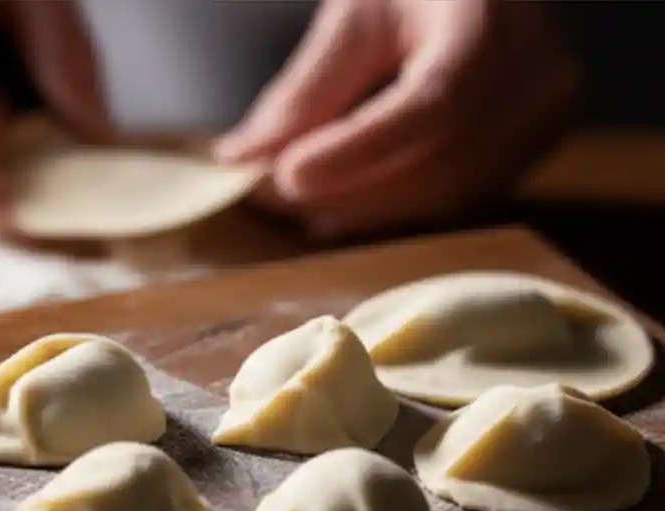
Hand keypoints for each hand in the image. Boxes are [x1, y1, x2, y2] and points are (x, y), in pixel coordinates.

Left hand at [212, 0, 579, 238]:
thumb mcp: (355, 12)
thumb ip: (305, 87)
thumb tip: (243, 159)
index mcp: (489, 19)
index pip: (433, 103)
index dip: (358, 150)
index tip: (286, 175)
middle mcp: (538, 72)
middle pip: (440, 163)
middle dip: (345, 191)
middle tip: (265, 193)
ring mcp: (546, 118)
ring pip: (450, 196)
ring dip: (364, 212)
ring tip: (295, 201)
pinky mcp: (534, 151)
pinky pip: (459, 202)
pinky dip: (392, 212)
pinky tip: (341, 207)